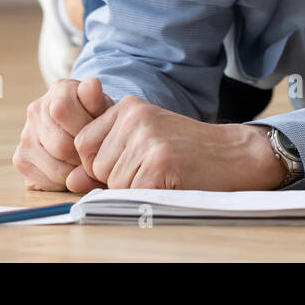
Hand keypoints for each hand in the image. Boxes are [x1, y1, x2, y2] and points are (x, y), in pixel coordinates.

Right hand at [12, 77, 113, 192]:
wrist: (82, 129)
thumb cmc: (95, 117)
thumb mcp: (102, 105)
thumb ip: (97, 98)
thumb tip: (91, 86)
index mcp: (58, 91)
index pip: (62, 110)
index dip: (84, 127)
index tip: (97, 133)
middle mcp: (36, 111)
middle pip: (61, 145)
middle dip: (84, 156)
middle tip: (95, 156)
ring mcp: (25, 136)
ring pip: (56, 168)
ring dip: (77, 172)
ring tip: (86, 164)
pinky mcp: (21, 160)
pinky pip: (47, 181)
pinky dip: (65, 182)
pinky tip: (72, 170)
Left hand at [74, 96, 286, 190]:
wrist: (235, 154)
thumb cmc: (187, 151)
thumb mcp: (144, 143)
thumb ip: (105, 157)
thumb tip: (70, 179)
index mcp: (127, 107)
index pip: (83, 144)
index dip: (100, 164)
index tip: (132, 163)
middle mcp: (134, 117)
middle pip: (94, 165)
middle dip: (117, 178)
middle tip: (153, 168)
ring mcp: (147, 138)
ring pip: (112, 182)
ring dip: (135, 188)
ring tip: (164, 174)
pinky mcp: (159, 162)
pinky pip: (132, 193)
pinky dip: (148, 197)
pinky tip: (171, 182)